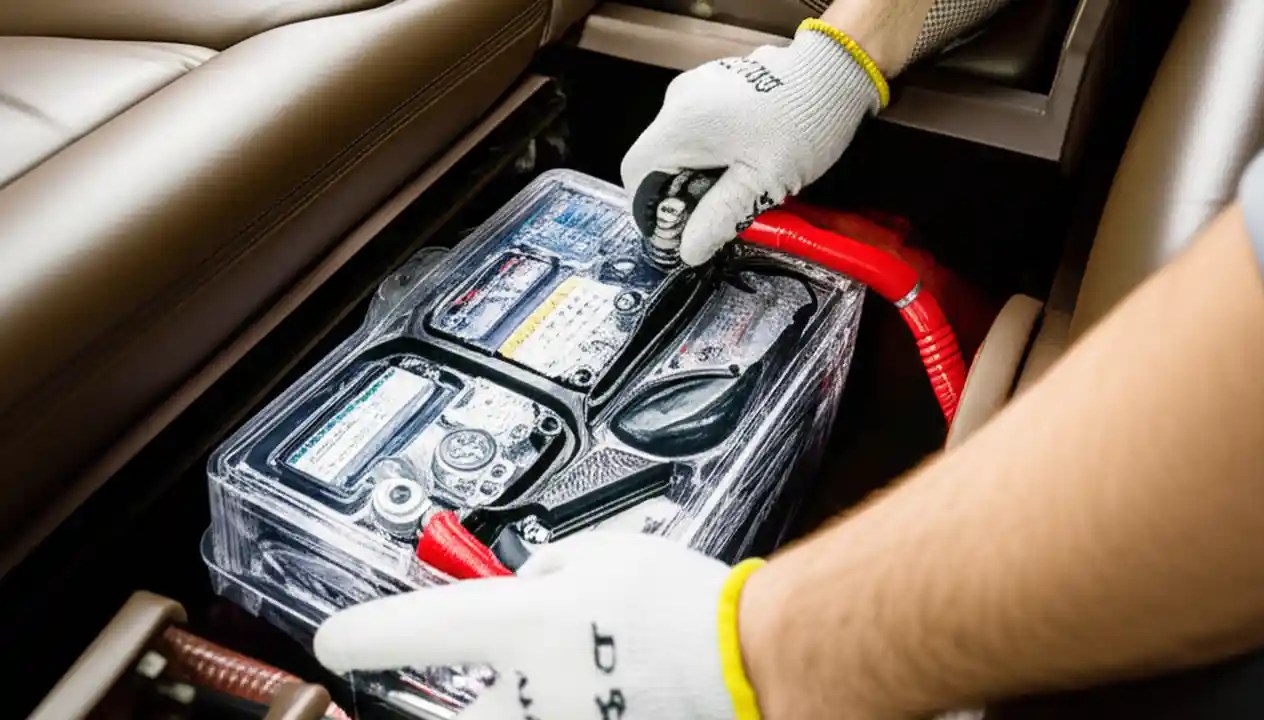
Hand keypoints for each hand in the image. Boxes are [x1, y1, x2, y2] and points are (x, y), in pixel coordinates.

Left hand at [314, 532, 760, 719]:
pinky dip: (548, 709)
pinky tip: (583, 691)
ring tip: (537, 675)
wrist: (752, 665)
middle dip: (423, 702)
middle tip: (423, 687)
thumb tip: (534, 586)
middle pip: (445, 713)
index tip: (335, 641)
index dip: (361, 636)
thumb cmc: (686, 605)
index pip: (412, 632)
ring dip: (496, 705)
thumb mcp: (607, 555)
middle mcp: (525, 694)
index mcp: (520, 627)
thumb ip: (552, 571)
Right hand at [622, 25, 885, 265]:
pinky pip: (696, 124)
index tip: (680, 230)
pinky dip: (708, 148)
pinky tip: (742, 156)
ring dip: (695, 170)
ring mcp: (695, 86)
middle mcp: (678, 100)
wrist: (836, 70)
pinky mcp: (714, 82)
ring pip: (676, 143)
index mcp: (681, 125)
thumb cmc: (802, 126)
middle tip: (717, 213)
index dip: (650, 209)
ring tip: (736, 184)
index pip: (636, 173)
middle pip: (655, 159)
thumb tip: (688, 251)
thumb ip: (720, 217)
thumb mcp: (763, 182)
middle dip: (677, 192)